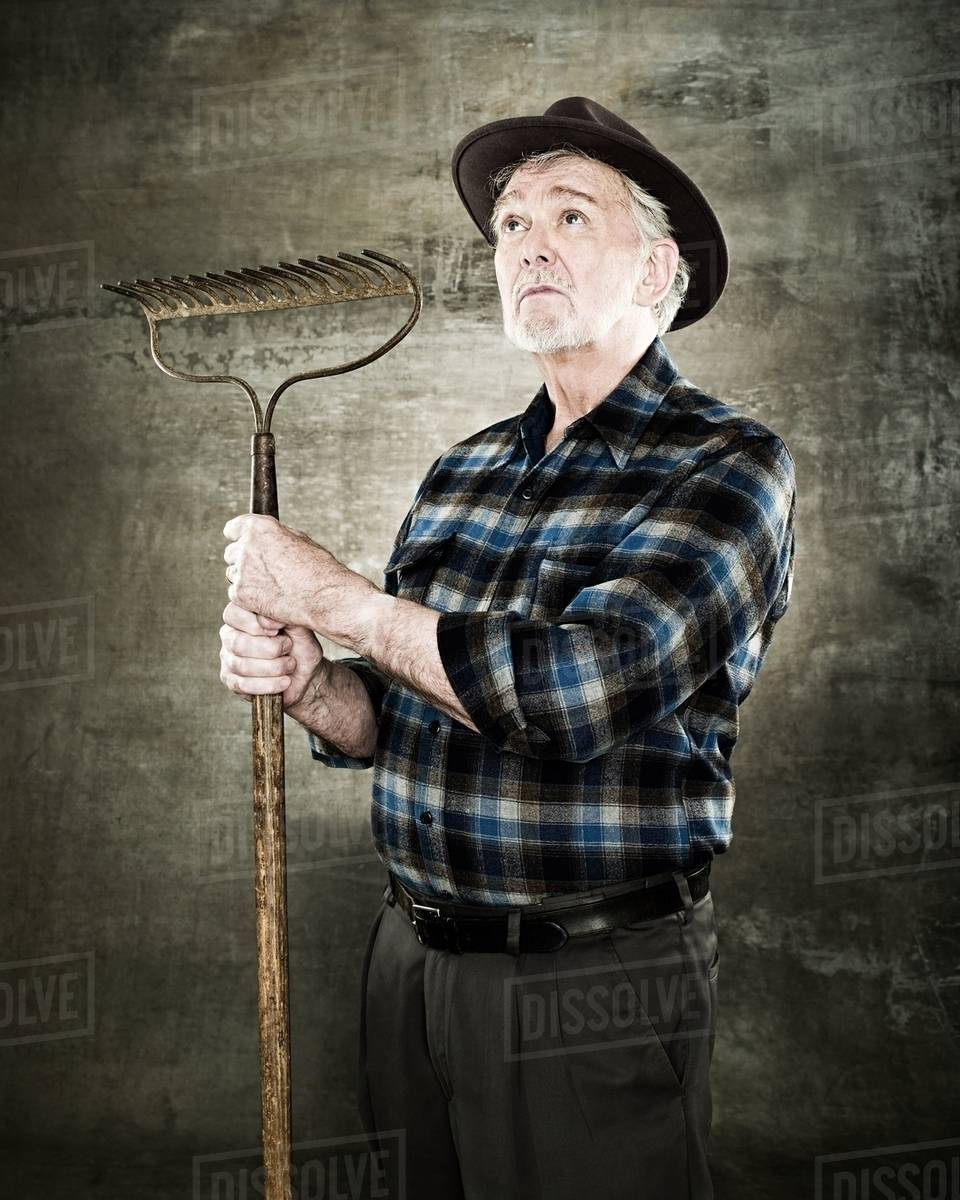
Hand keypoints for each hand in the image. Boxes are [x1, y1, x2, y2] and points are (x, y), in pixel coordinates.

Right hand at [219, 600, 325, 709]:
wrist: (307, 676)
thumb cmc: (301, 647)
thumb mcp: (298, 626)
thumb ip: (282, 614)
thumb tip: (265, 617)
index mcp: (243, 616)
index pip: (233, 613)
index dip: (255, 623)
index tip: (279, 628)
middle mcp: (230, 636)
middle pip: (237, 643)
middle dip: (270, 649)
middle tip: (288, 648)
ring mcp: (228, 659)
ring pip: (242, 665)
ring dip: (274, 667)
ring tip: (290, 665)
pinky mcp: (232, 682)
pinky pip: (244, 685)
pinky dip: (269, 684)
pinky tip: (284, 681)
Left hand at [223, 513, 348, 631]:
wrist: (324, 597)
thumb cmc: (318, 569)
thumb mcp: (299, 539)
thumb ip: (275, 536)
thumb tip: (265, 537)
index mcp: (259, 528)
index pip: (232, 529)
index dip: (238, 538)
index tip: (241, 543)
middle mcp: (246, 546)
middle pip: (231, 553)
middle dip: (243, 561)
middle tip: (263, 571)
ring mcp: (242, 571)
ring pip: (233, 575)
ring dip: (246, 580)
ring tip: (272, 586)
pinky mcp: (240, 594)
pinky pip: (236, 594)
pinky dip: (249, 599)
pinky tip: (270, 598)